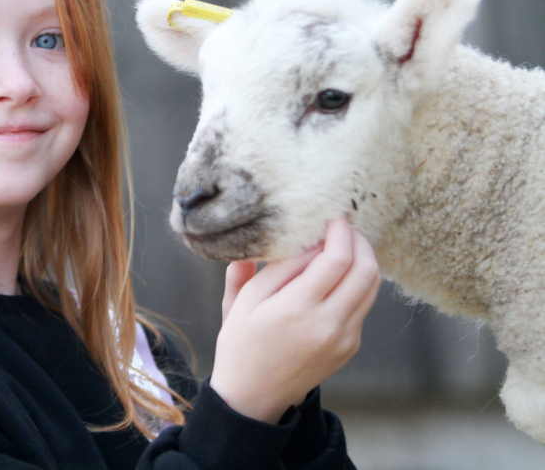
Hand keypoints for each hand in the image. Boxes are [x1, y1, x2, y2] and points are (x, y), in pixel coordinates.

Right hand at [208, 218, 380, 423]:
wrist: (255, 395)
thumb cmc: (242, 344)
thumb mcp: (241, 302)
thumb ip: (267, 268)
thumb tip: (294, 239)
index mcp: (296, 309)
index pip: (336, 259)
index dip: (340, 232)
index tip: (332, 217)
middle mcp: (328, 324)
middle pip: (365, 270)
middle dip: (359, 240)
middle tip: (343, 227)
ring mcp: (344, 338)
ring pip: (372, 287)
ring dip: (363, 260)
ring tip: (344, 245)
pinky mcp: (350, 346)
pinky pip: (363, 304)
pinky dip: (356, 282)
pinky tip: (337, 275)